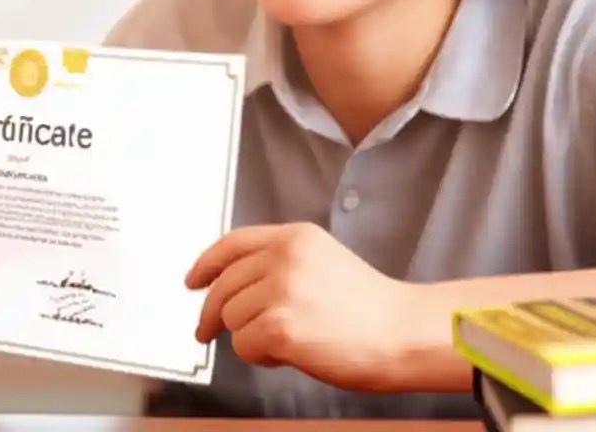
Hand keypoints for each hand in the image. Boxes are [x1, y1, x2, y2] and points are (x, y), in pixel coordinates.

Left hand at [185, 222, 419, 390]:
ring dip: (250, 336)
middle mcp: (286, 257)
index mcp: (296, 237)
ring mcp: (282, 290)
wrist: (403, 334)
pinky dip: (261, 358)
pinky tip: (292, 354)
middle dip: (213, 313)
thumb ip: (279, 263)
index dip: (206, 265)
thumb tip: (227, 287)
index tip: (192, 281)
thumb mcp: (323, 263)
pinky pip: (243, 347)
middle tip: (205, 332)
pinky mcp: (280, 327)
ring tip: (288, 340)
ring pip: (231, 318)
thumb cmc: (369, 309)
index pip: (232, 244)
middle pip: (223, 285)